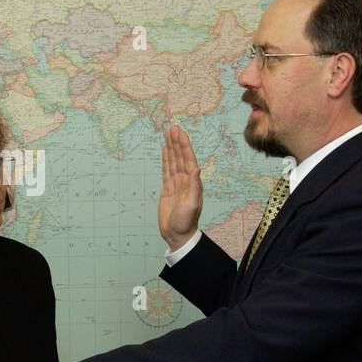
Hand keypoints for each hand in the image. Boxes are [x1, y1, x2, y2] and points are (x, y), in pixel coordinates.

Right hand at [158, 125, 203, 250]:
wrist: (177, 235)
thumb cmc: (186, 221)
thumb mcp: (192, 204)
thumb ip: (194, 186)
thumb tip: (196, 168)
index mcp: (193, 182)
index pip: (188, 159)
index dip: (184, 145)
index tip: (179, 133)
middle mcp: (185, 180)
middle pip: (180, 156)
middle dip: (177, 142)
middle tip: (173, 127)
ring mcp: (176, 183)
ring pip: (173, 161)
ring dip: (171, 147)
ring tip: (168, 134)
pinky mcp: (168, 188)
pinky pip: (166, 170)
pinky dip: (166, 159)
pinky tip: (165, 150)